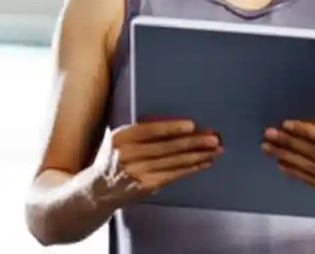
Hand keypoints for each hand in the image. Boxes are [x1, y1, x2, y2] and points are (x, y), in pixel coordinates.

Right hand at [94, 119, 221, 206]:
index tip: (192, 125)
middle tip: (214, 138)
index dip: (172, 128)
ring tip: (216, 150)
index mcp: (120, 137)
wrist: (98, 189)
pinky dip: (190, 168)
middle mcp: (127, 155)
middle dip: (194, 142)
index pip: (149, 130)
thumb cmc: (115, 157)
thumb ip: (142, 132)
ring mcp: (137, 173)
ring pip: (173, 162)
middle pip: (166, 147)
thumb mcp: (120, 139)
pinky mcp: (146, 186)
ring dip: (198, 156)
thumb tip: (182, 126)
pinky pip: (173, 175)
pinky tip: (204, 162)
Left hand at [263, 120, 314, 211]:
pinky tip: (281, 164)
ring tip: (269, 147)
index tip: (287, 124)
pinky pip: (312, 181)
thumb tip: (309, 121)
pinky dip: (295, 172)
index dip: (306, 130)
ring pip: (311, 167)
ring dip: (287, 156)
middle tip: (270, 134)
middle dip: (290, 142)